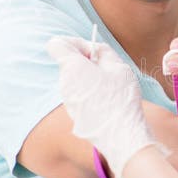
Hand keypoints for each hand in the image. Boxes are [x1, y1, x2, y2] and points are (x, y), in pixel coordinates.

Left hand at [47, 36, 156, 177]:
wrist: (121, 135)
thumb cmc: (121, 98)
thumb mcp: (119, 66)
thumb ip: (103, 51)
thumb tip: (95, 50)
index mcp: (72, 67)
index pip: (57, 44)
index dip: (74, 42)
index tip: (92, 51)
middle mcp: (64, 83)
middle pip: (68, 62)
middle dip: (85, 60)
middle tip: (107, 67)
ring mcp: (68, 99)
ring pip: (75, 79)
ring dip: (90, 77)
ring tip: (111, 86)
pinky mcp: (74, 112)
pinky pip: (79, 94)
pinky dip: (90, 92)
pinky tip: (108, 100)